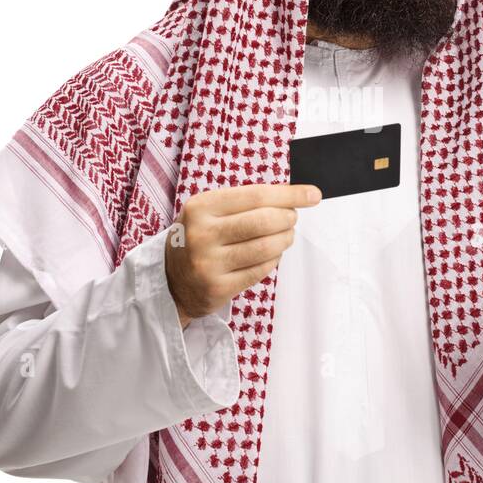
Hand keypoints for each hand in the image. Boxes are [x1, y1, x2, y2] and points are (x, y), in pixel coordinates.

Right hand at [164, 183, 321, 326]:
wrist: (169, 281)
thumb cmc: (197, 238)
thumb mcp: (208, 212)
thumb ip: (244, 202)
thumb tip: (292, 196)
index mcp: (200, 207)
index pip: (255, 195)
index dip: (289, 194)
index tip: (312, 194)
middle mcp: (202, 234)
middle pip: (263, 221)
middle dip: (288, 218)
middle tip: (293, 218)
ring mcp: (209, 264)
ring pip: (266, 247)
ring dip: (285, 239)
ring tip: (285, 235)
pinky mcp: (218, 288)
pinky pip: (261, 270)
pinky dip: (274, 259)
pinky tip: (271, 254)